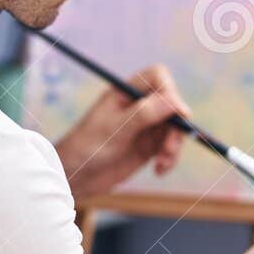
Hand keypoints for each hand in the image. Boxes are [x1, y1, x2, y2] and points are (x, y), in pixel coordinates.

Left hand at [54, 64, 189, 200]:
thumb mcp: (116, 129)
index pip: (157, 77)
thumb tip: (177, 101)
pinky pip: (169, 148)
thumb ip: (146, 113)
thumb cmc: (88, 146)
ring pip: (174, 128)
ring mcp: (145, 126)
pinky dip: (169, 159)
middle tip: (168, 149)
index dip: (170, 91)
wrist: (74, 176)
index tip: (178, 113)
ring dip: (173, 146)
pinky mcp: (148, 147)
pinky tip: (159, 170)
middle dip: (175, 126)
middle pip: (172, 104)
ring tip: (162, 163)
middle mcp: (139, 106)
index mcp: (126, 92)